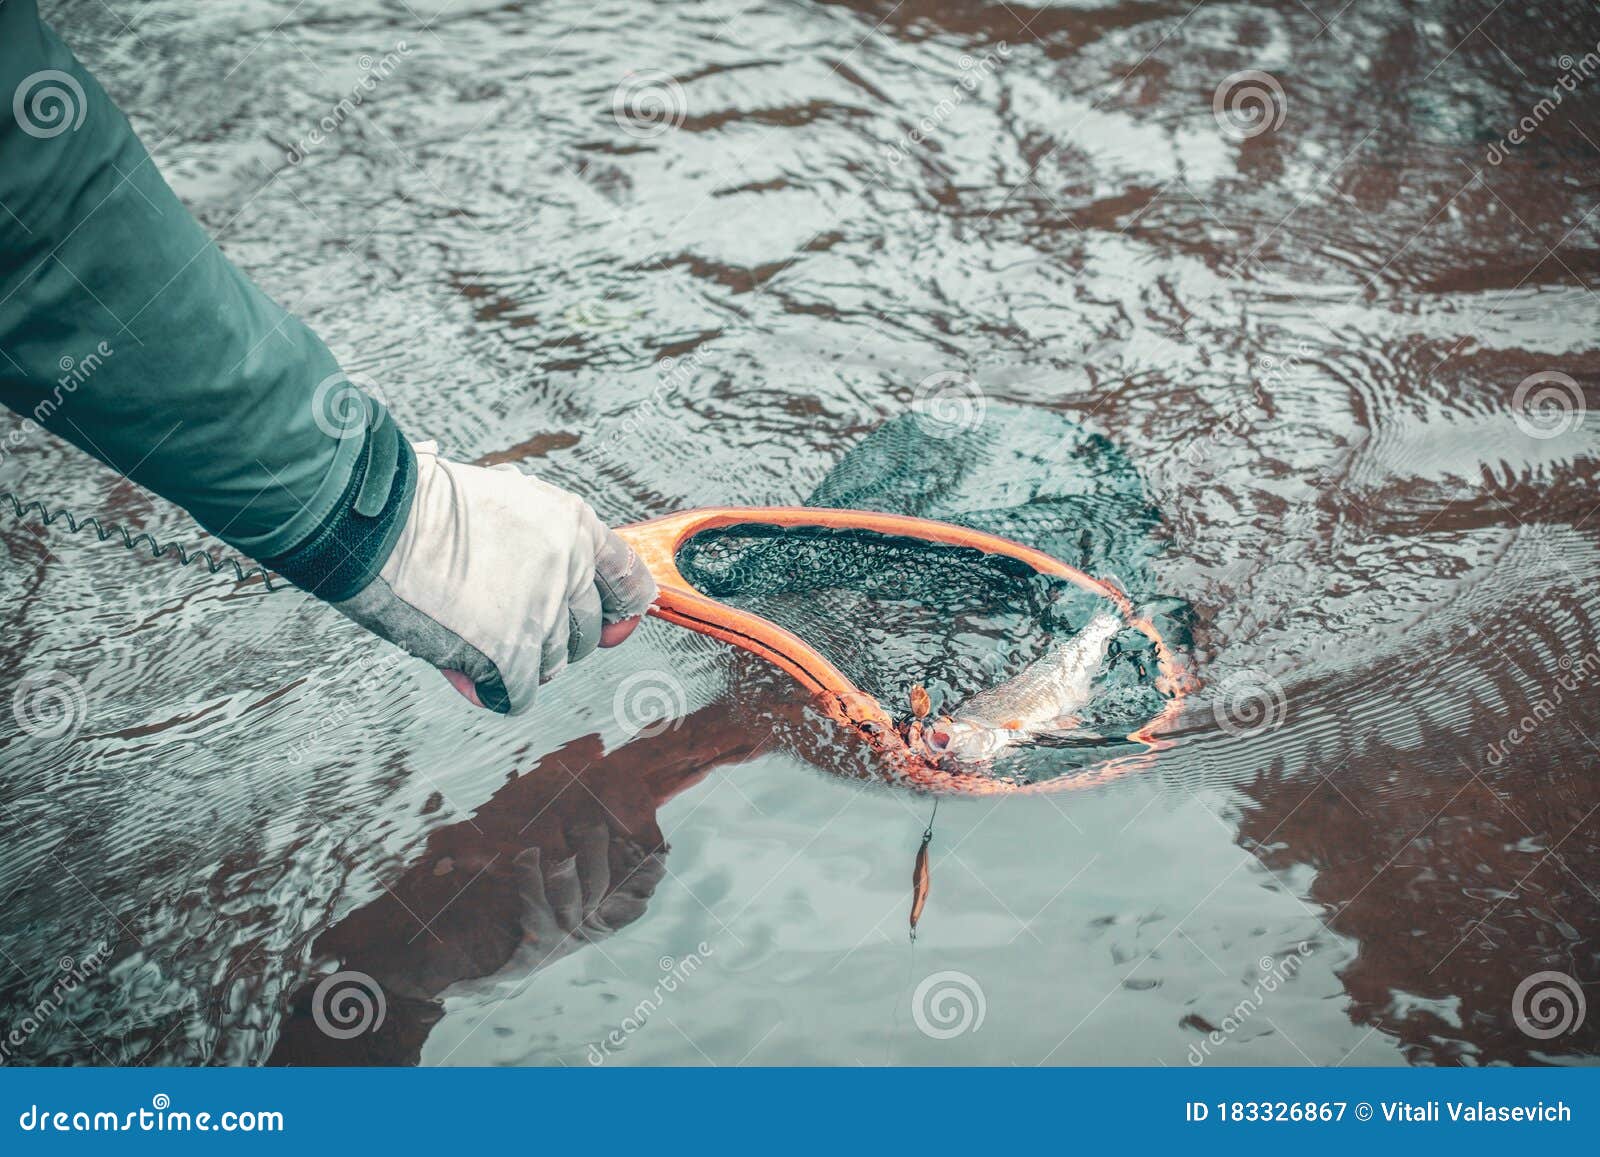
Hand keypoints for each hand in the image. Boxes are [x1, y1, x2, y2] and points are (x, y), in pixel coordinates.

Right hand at [332, 442, 656, 712]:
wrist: (378, 522)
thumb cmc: (426, 508)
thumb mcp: (505, 500)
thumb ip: (544, 543)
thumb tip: (565, 596)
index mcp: (573, 526)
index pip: (629, 579)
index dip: (623, 608)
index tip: (615, 624)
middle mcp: (567, 569)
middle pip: (586, 631)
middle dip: (555, 637)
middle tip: (510, 626)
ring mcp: (541, 614)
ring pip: (552, 664)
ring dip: (519, 660)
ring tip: (474, 635)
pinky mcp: (508, 654)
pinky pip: (518, 695)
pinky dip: (495, 692)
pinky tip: (470, 674)